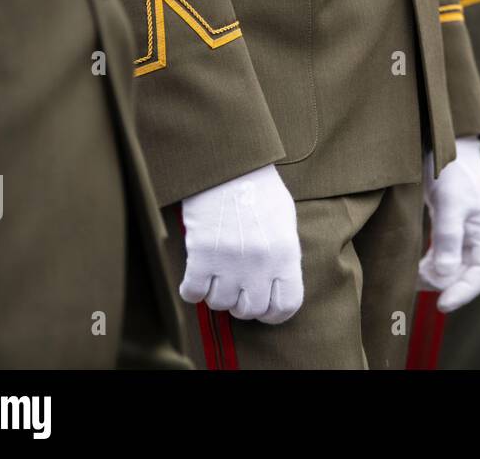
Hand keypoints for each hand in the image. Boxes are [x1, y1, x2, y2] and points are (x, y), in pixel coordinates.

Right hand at [179, 164, 303, 323]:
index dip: (274, 313)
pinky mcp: (202, 255)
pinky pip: (194, 294)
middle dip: (242, 304)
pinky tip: (197, 274)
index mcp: (286, 253)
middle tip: (237, 288)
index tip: (264, 306)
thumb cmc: (259, 190)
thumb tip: (277, 285)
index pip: (287, 306)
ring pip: (220, 304)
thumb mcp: (285, 221)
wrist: (228, 166)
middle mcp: (261, 263)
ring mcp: (231, 261)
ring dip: (217, 294)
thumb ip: (283, 255)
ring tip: (218, 275)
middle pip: (251, 311)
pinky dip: (192, 289)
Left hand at [419, 139, 479, 312]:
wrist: (440, 139)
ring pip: (452, 266)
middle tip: (417, 282)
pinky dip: (429, 264)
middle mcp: (477, 233)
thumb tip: (444, 273)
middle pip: (466, 272)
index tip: (442, 304)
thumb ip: (448, 235)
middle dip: (445, 284)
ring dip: (435, 276)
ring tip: (412, 275)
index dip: (465, 291)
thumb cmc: (451, 165)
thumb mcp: (451, 199)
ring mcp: (463, 230)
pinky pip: (441, 255)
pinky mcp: (446, 225)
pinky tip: (414, 264)